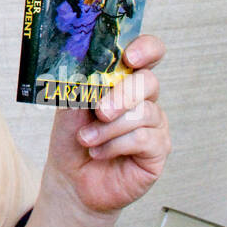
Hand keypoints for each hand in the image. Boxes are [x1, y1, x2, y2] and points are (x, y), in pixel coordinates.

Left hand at [44, 34, 171, 218]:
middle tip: (99, 111)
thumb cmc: (72, 137)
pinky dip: (114, 145)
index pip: (148, 53)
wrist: (71, 178)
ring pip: (143, 113)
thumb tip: (85, 68)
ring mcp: (154, 124)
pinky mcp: (158, 149)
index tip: (130, 57)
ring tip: (86, 139)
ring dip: (108, 128)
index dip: (146, 49)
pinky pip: (143, 139)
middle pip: (148, 82)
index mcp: (124, 80)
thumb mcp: (69, 105)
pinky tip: (98, 152)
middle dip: (121, 95)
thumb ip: (80, 84)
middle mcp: (144, 99)